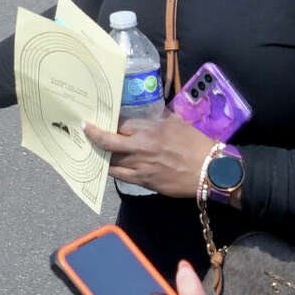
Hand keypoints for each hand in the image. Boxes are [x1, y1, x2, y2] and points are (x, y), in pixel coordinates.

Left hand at [83, 112, 218, 200]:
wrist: (209, 170)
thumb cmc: (195, 143)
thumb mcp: (176, 122)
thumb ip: (159, 118)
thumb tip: (152, 113)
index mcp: (148, 129)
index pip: (121, 122)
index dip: (110, 120)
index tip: (101, 117)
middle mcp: (139, 146)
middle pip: (107, 140)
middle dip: (93, 134)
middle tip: (85, 130)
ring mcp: (139, 165)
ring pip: (110, 159)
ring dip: (100, 154)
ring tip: (92, 149)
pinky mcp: (143, 181)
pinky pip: (119, 175)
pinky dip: (111, 169)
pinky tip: (106, 165)